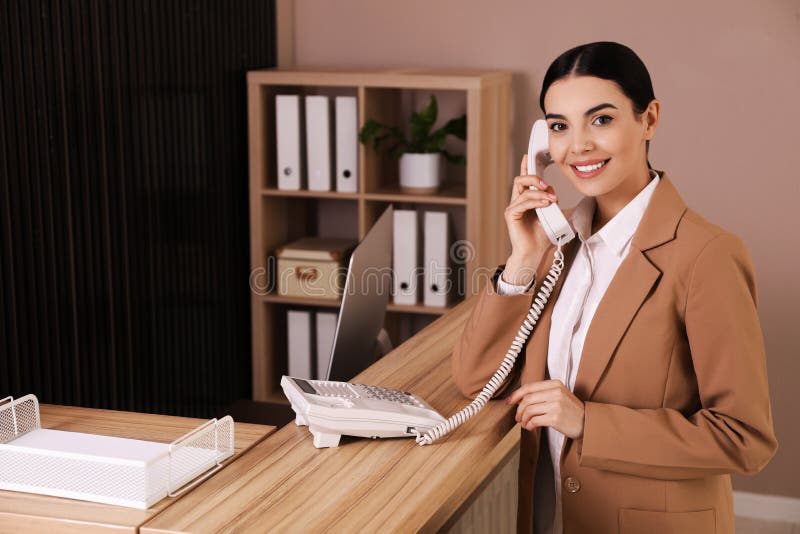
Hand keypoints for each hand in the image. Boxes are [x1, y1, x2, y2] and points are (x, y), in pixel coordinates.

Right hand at [502, 155, 558, 284]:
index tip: (528, 155)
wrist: (534, 253)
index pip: (525, 180)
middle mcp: (518, 202)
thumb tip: (561, 196)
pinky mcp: (511, 214)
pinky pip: (522, 202)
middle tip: (546, 183)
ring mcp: (513, 208)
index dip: (525, 166)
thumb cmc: (541, 238)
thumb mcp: (553, 217)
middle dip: (533, 176)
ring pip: (522, 189)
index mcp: (526, 201)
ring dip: (539, 191)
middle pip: (521, 180)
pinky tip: (545, 204)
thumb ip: (555, 205)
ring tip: (551, 198)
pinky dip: (535, 201)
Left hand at [505, 379, 584, 438]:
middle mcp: (556, 392)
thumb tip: (519, 399)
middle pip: (527, 398)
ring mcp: (556, 405)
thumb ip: (542, 394)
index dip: (516, 394)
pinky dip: (529, 425)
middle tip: (517, 417)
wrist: (588, 423)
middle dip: (519, 409)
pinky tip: (530, 427)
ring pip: (529, 409)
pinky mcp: (556, 418)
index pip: (529, 387)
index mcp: (555, 384)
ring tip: (524, 423)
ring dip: (523, 418)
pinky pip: (534, 420)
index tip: (508, 401)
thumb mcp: (559, 395)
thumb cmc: (571, 411)